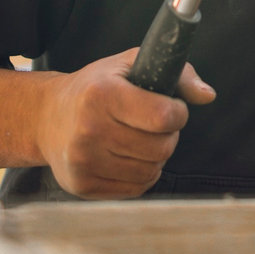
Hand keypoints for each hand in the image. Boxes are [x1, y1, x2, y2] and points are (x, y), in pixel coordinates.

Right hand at [35, 49, 214, 197]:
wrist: (46, 118)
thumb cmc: (96, 88)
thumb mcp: (130, 65)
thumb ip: (176, 73)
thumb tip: (208, 96)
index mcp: (102, 95)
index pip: (164, 117)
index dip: (177, 113)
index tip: (169, 107)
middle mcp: (89, 130)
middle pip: (162, 148)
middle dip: (166, 135)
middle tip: (150, 125)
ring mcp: (84, 162)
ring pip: (151, 171)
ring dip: (155, 157)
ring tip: (137, 139)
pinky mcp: (82, 185)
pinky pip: (136, 188)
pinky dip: (141, 174)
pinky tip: (125, 157)